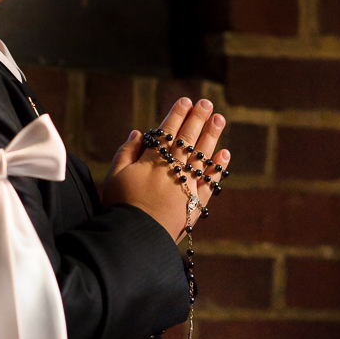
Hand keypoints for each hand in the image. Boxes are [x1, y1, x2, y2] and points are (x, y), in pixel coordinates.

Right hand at [101, 97, 230, 241]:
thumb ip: (126, 153)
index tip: (186, 101)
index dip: (177, 115)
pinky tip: (225, 153)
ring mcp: (187, 185)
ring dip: (212, 135)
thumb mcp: (114, 176)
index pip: (167, 132)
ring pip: (203, 155)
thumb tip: (139, 132)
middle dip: (197, 119)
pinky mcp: (197, 203)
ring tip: (219, 118)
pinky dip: (219, 167)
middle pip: (187, 139)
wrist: (137, 237)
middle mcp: (173, 169)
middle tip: (207, 103)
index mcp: (152, 161)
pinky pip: (211, 181)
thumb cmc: (120, 206)